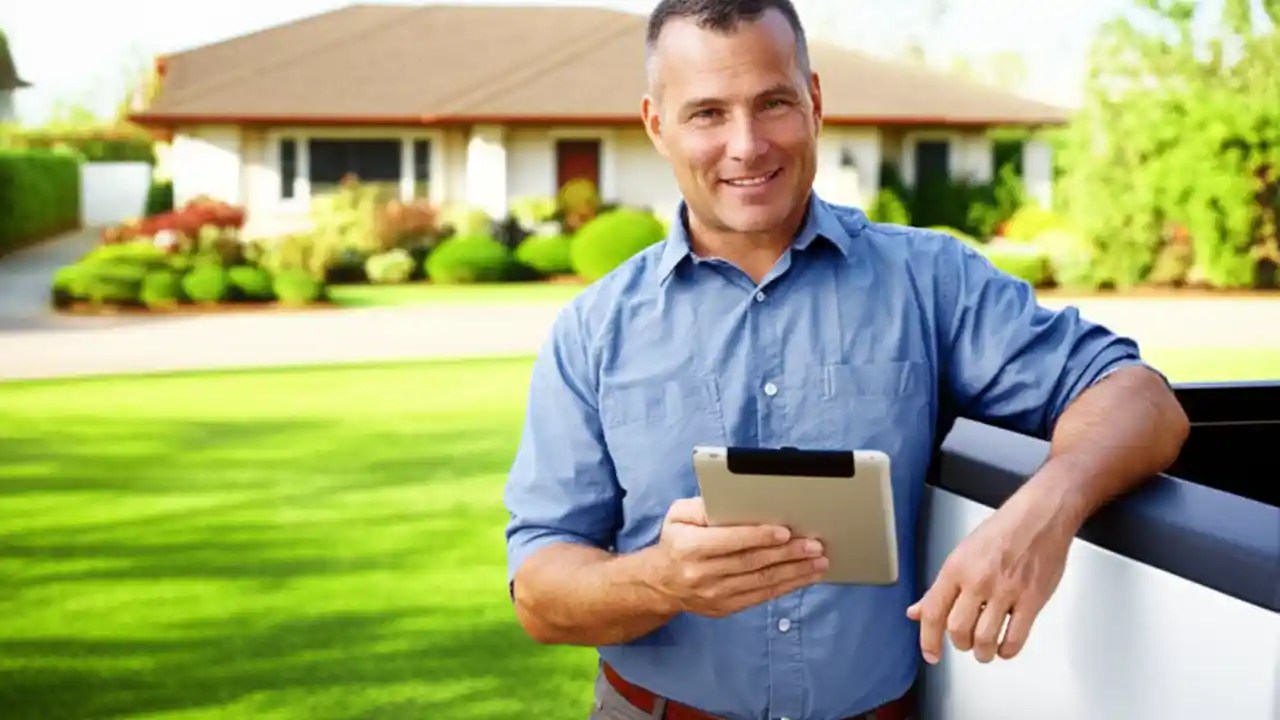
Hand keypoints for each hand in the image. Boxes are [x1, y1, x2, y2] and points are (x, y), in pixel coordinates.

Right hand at [647, 497, 827, 617]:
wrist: (662, 583)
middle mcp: (702, 574)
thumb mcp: (678, 515)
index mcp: (690, 547)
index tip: (785, 531)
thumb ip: (702, 507)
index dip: (759, 537)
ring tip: (818, 562)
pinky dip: (786, 586)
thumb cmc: (677, 541)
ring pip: (762, 582)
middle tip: (814, 545)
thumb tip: (732, 501)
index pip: (730, 542)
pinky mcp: (726, 608)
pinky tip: (805, 577)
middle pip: (752, 563)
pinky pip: (761, 596)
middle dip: (787, 554)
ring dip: (794, 572)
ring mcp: (715, 595)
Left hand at [906, 498, 1073, 663]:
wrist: (1040, 516)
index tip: (931, 654)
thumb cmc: (1002, 530)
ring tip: (984, 649)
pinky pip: (1015, 638)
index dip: (928, 639)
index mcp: (956, 568)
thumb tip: (917, 611)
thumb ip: (940, 587)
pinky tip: (1004, 647)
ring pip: (984, 639)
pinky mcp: (1031, 600)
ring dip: (982, 652)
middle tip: (965, 643)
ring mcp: (1005, 591)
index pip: (933, 611)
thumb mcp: (962, 554)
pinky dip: (1007, 650)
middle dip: (960, 644)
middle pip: (957, 630)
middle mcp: (978, 580)